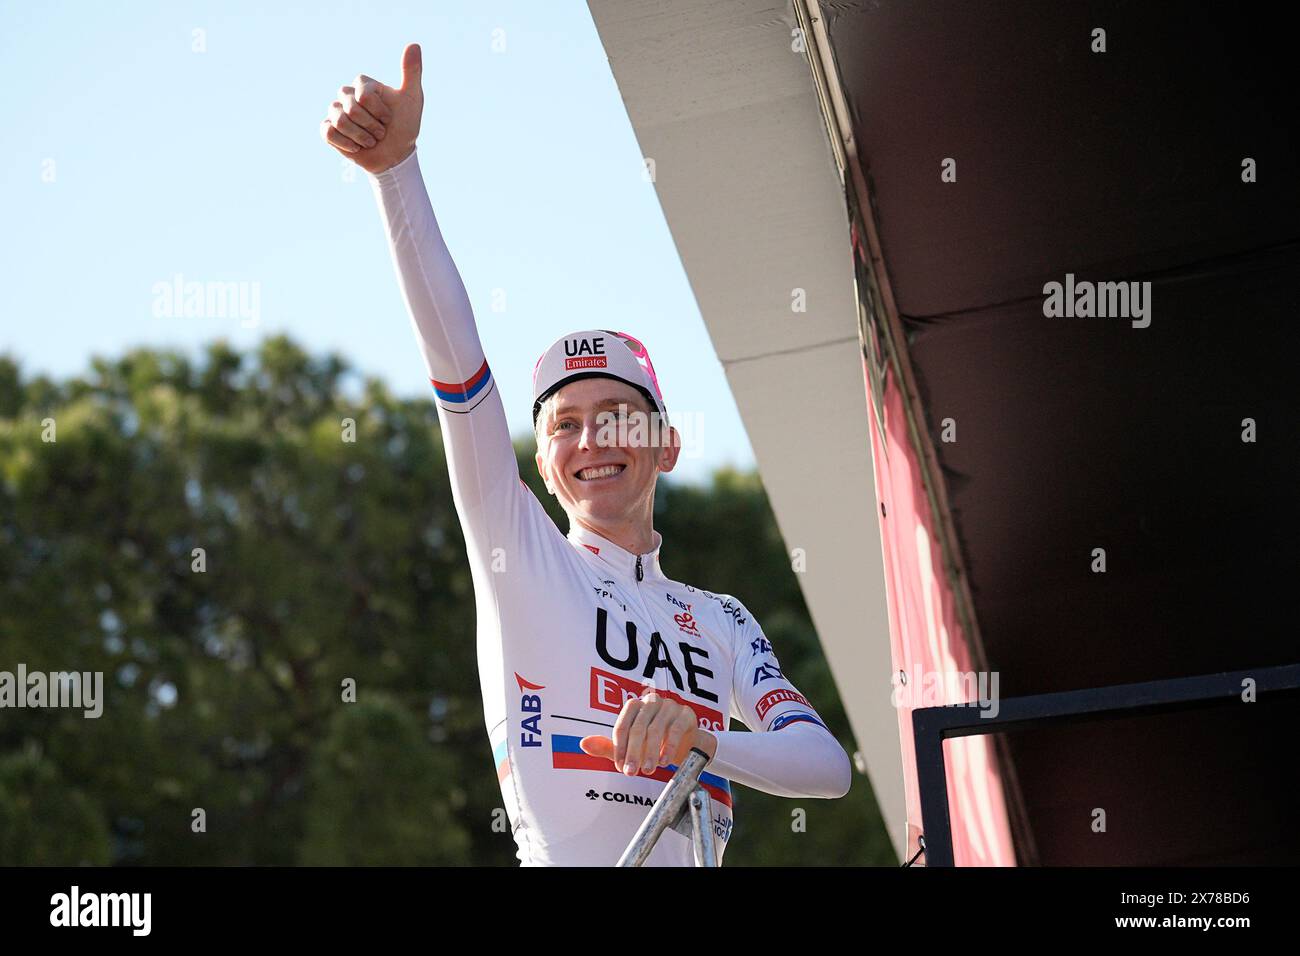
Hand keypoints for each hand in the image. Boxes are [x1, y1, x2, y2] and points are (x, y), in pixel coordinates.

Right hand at [320, 42, 423, 174]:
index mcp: (363, 85)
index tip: (389, 119)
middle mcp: (347, 95)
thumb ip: (412, 72)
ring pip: (339, 121)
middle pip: (351, 108)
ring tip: (371, 141)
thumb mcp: (412, 99)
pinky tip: (357, 147)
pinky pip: (327, 132)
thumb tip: (414, 44)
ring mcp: (336, 111)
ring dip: (361, 137)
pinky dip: (346, 144)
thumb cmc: (404, 126)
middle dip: (371, 126)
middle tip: (381, 133)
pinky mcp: (328, 129)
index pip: (363, 94)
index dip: (378, 111)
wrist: (395, 156)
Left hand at [580, 690, 717, 775]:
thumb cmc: (654, 743)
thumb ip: (608, 747)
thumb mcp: (630, 747)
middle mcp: (651, 702)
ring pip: (656, 729)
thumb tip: (583, 744)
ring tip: (649, 770)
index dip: (619, 747)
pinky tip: (664, 761)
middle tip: (631, 772)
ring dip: (651, 752)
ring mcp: (669, 706)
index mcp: (634, 706)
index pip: (622, 725)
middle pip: (638, 727)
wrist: (685, 744)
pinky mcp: (685, 714)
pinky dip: (668, 747)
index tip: (620, 766)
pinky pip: (676, 729)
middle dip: (634, 753)